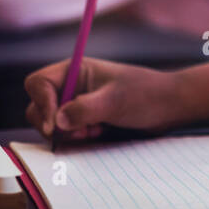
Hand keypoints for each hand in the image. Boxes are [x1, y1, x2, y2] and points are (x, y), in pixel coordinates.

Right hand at [23, 57, 186, 143]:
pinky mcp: (85, 121)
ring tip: (94, 131)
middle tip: (81, 131)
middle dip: (53, 123)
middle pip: (38, 106)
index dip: (41, 103)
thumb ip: (84, 109)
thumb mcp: (115, 101)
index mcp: (75, 71)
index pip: (38, 83)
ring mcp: (77, 104)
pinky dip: (76, 138)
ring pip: (51, 123)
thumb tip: (56, 122)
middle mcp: (71, 86)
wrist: (170, 107)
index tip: (54, 124)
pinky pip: (67, 133)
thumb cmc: (146, 95)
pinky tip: (99, 134)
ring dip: (67, 133)